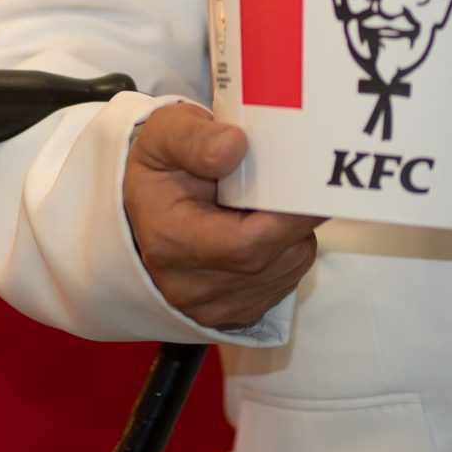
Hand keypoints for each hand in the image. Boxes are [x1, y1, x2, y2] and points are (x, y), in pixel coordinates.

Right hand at [123, 103, 323, 329]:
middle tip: (284, 182)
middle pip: (278, 256)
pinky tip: (258, 229)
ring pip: (291, 267)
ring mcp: (212, 307)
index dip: (289, 215)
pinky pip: (286, 281)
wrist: (144, 209)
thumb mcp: (163, 136)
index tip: (306, 183)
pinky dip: (285, 252)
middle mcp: (188, 286)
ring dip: (293, 233)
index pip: (249, 244)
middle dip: (295, 216)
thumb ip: (195, 139)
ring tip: (261, 206)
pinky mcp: (234, 314)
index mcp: (169, 241)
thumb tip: (234, 146)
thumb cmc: (160, 170)